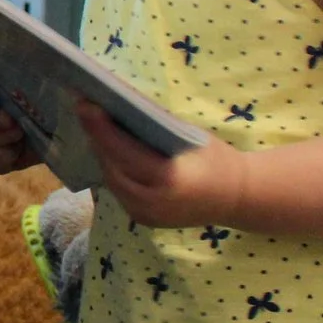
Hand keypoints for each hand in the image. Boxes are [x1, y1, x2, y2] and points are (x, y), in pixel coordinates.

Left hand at [78, 101, 246, 227]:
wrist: (238, 198)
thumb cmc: (217, 160)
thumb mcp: (191, 136)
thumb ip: (155, 126)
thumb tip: (119, 103)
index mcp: (168, 180)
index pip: (123, 151)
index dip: (100, 128)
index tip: (84, 104)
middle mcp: (152, 202)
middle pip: (112, 166)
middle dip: (97, 138)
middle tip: (85, 110)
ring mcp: (146, 215)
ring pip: (112, 181)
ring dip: (102, 154)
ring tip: (93, 126)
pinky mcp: (144, 220)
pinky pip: (120, 192)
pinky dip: (114, 171)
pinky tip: (107, 151)